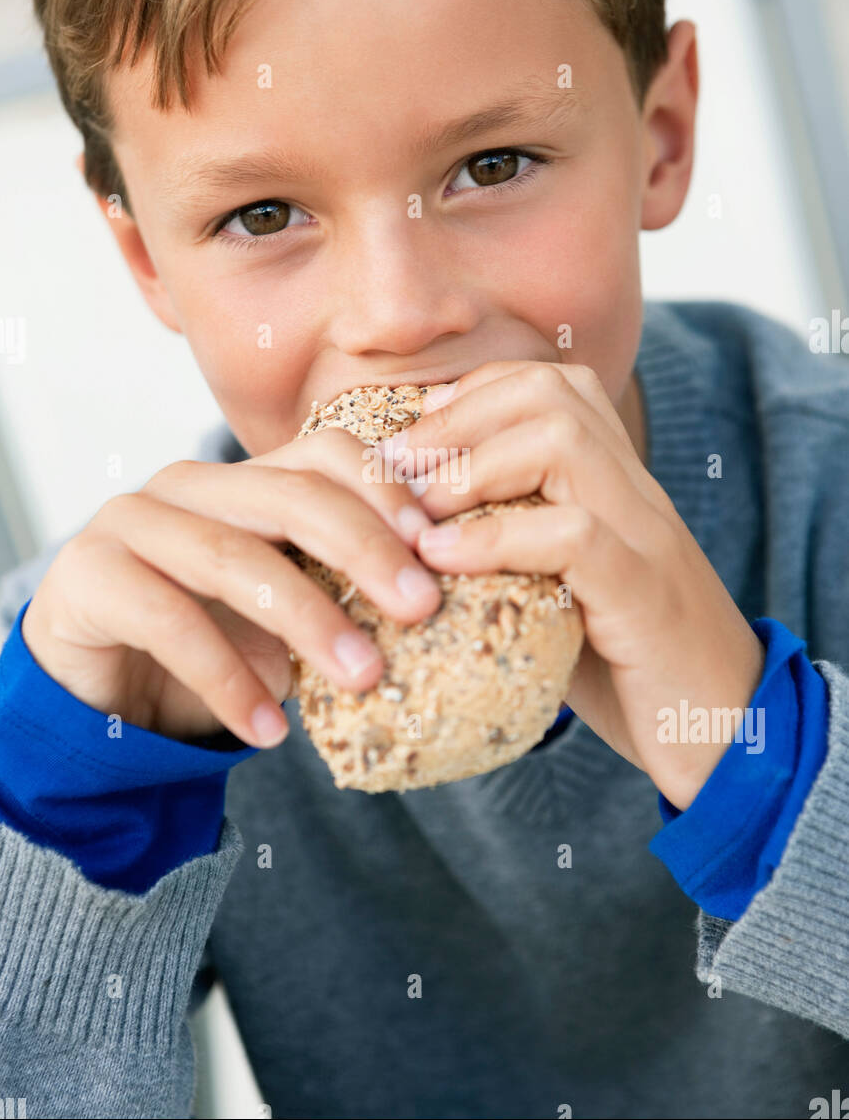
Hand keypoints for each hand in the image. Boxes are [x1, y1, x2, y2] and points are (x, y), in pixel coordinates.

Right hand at [21, 428, 440, 747]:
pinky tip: (268, 731)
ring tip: (362, 678)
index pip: (324, 453)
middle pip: (288, 494)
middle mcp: (187, 485)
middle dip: (364, 549)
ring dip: (307, 621)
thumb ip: (339, 594)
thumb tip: (434, 603)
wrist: (98, 696)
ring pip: (233, 557)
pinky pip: (169, 621)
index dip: (383, 491)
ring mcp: (130, 521)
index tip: (437, 548)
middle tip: (422, 608)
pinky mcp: (86, 576)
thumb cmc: (206, 648)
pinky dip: (227, 679)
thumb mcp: (284, 618)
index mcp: (243, 480)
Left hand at [382, 360, 765, 809]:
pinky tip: (441, 560)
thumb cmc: (630, 671)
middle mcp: (635, 494)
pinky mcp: (644, 594)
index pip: (552, 385)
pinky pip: (571, 535)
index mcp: (617, 486)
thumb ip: (511, 558)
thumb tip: (417, 548)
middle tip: (391, 467)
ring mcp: (645, 537)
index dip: (471, 395)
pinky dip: (494, 538)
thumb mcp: (562, 596)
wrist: (728, 734)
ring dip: (470, 466)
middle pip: (550, 391)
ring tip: (416, 513)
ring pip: (562, 442)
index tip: (410, 442)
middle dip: (457, 418)